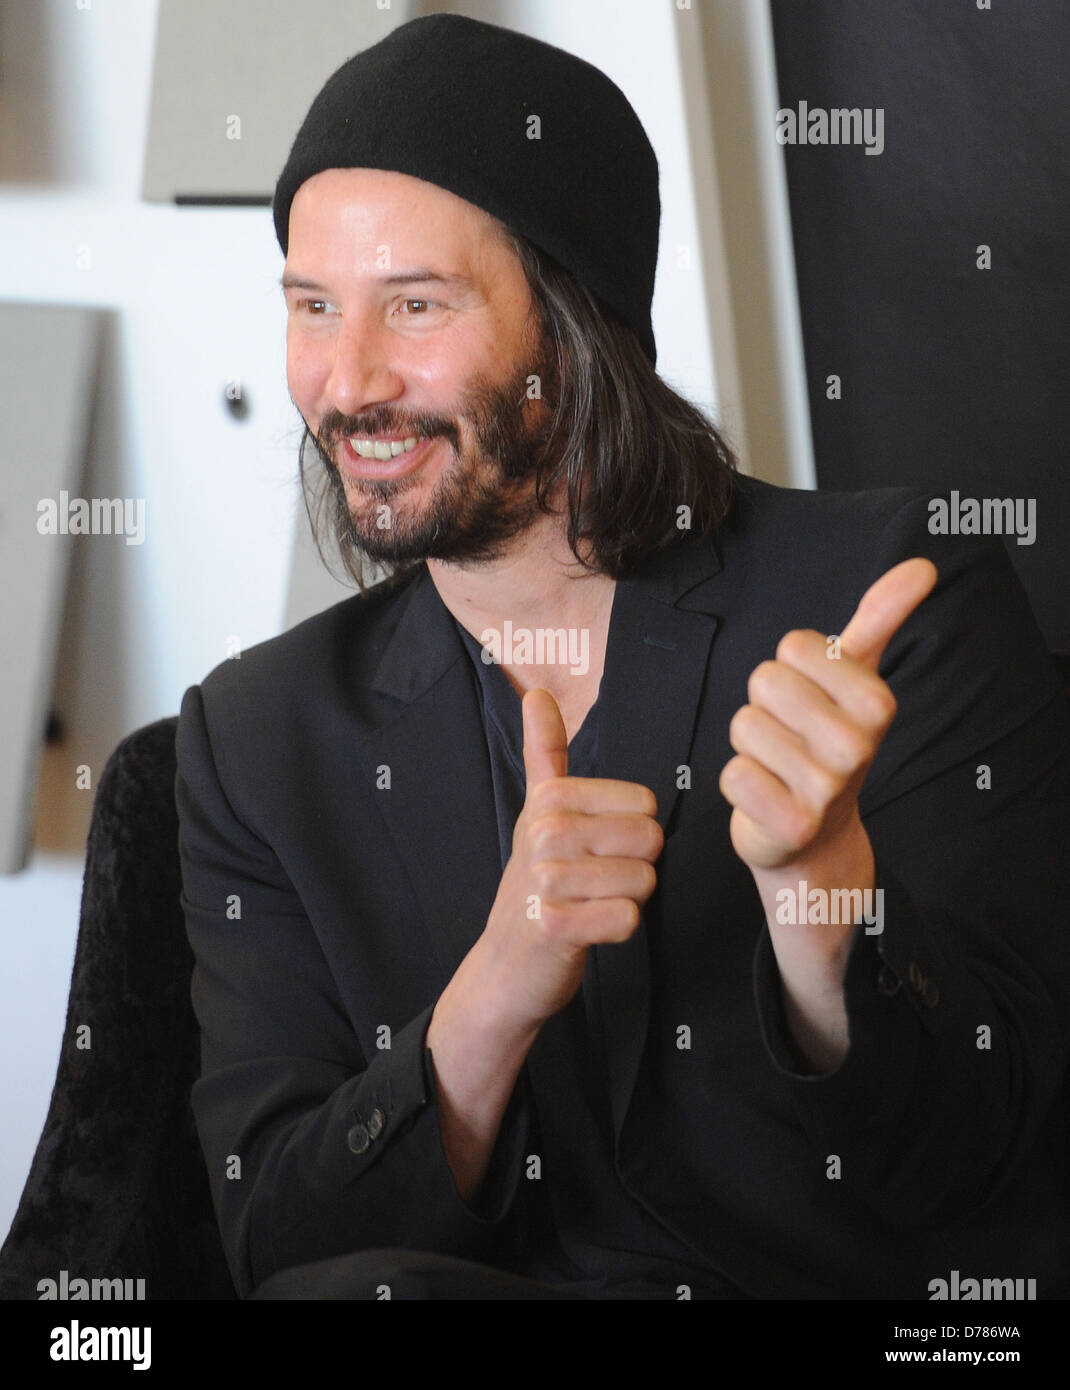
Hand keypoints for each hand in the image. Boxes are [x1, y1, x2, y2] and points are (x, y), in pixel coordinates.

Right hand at [476, 689, 662, 1031]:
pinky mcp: (556, 927)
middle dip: (636, 868)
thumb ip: (545, 752)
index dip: (633, 834)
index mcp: (549, 800)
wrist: (505, 966)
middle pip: (649, 840)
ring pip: (644, 881)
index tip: (594, 849)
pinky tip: (588, 930)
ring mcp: (546, 880)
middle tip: (595, 882)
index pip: (643, 803)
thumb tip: (537, 691)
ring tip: (588, 905)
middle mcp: (544, 833)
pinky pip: (628, 919)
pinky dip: (618, 931)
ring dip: (627, 901)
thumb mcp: (537, 813)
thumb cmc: (537, 885)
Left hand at [720, 558, 937, 875]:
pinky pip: (733, 774)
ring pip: (744, 725)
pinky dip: (739, 783)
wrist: (814, 836)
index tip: (811, 697)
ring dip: (750, 744)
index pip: (792, 645)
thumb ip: (881, 619)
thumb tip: (923, 565)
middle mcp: (858, 746)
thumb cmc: (827, 741)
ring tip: (779, 766)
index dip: (789, 668)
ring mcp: (827, 789)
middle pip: (764, 681)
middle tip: (790, 735)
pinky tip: (767, 797)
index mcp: (877, 703)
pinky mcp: (792, 825)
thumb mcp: (856, 678)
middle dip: (764, 706)